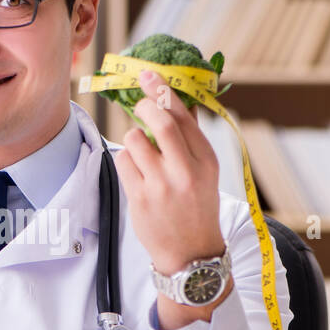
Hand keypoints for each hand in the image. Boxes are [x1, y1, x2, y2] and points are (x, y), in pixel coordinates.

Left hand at [113, 69, 226, 274]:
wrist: (191, 254)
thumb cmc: (197, 207)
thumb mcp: (205, 172)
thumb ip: (191, 139)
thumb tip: (177, 100)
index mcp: (206, 160)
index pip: (183, 116)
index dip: (163, 91)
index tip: (149, 75)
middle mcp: (185, 171)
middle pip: (159, 121)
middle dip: (144, 105)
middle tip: (138, 105)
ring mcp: (161, 185)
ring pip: (135, 139)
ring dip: (134, 138)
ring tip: (141, 152)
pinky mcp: (140, 198)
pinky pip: (123, 161)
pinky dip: (127, 160)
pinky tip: (136, 171)